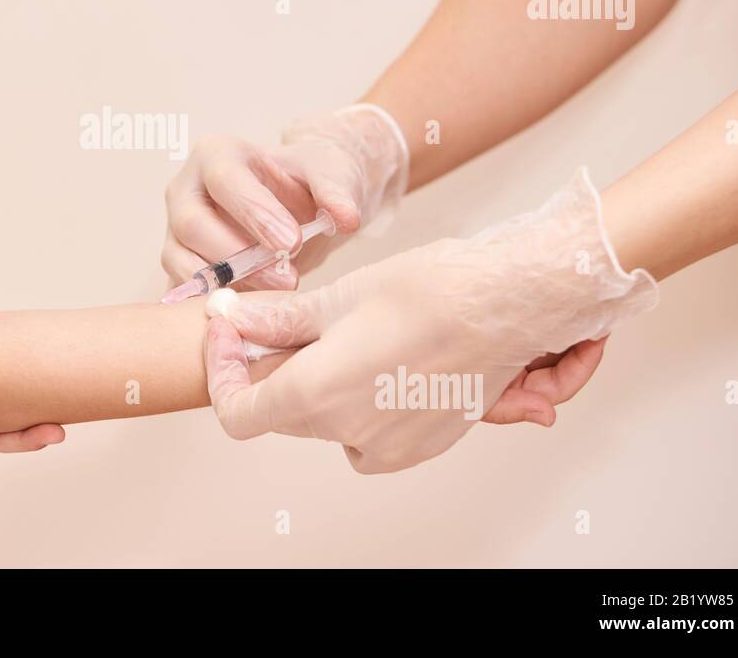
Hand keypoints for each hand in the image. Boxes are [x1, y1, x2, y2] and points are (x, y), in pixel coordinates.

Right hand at [162, 104, 408, 291]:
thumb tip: (346, 218)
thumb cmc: (302, 182)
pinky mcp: (179, 261)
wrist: (293, 202)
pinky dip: (215, 299)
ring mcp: (175, 227)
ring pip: (181, 258)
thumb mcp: (326, 173)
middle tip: (287, 277)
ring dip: (227, 283)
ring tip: (275, 293)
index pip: (224, 180)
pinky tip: (253, 306)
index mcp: (216, 153)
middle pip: (192, 223)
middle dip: (238, 255)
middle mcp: (185, 189)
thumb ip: (336, 190)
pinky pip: (185, 286)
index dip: (255, 213)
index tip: (293, 242)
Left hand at [203, 168, 657, 472]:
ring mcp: (389, 446)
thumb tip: (231, 319)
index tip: (234, 337)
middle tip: (294, 322)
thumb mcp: (340, 297)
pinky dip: (363, 403)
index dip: (225, 372)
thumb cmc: (432, 291)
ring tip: (350, 336)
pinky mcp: (421, 447)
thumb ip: (278, 320)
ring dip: (322, 386)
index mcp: (316, 394)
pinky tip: (386, 360)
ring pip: (326, 422)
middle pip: (283, 412)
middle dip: (276, 369)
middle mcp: (349, 433)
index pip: (237, 412)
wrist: (512, 304)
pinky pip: (368, 435)